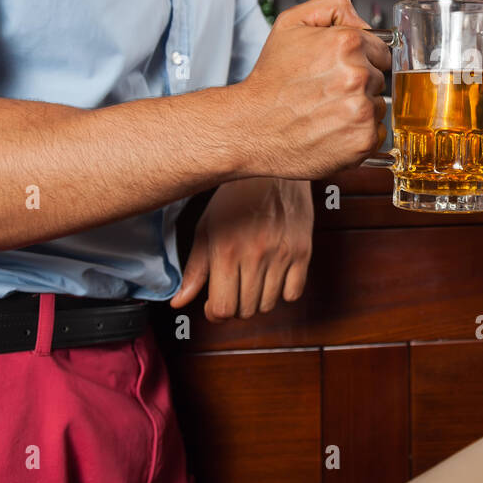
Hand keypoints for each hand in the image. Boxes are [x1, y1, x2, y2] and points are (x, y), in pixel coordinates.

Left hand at [170, 175, 313, 320]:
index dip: (216, 313)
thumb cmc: (235, 196)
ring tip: (252, 282)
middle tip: (233, 291)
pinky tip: (274, 277)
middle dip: (235, 307)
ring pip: (269, 304)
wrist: (271, 169)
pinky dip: (283, 292)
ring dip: (257, 300)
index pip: (222, 308)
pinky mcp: (303, 251)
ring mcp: (282, 254)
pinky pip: (294, 293)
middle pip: (245, 310)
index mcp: (226, 251)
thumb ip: (195, 269)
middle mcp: (255, 255)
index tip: (215, 304)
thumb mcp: (207, 228)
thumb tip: (179, 302)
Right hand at [235, 0, 390, 179]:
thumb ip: (333, 8)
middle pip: (379, 78)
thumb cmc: (269, 81)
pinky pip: (377, 132)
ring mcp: (363, 110)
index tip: (340, 69)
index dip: (361, 59)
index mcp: (347, 44)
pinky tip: (333, 130)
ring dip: (359, 109)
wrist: (251, 127)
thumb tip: (365, 22)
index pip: (381, 50)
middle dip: (358, 84)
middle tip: (326, 91)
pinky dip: (360, 134)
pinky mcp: (363, 140)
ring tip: (327, 111)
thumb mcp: (291, 24)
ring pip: (378, 106)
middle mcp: (358, 76)